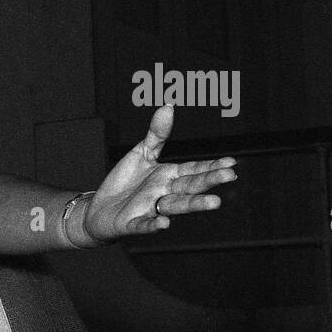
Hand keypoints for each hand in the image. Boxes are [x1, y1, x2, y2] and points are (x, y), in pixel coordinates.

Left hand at [86, 105, 236, 240]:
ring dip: (194, 204)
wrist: (100, 208)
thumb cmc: (126, 181)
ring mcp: (150, 209)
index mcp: (169, 176)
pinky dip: (153, 225)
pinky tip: (164, 224)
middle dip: (209, 181)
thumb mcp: (142, 153)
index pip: (194, 170)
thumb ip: (157, 133)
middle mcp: (164, 193)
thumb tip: (169, 106)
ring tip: (215, 202)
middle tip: (230, 176)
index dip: (211, 166)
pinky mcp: (132, 223)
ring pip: (175, 207)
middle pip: (189, 187)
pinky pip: (144, 225)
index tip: (231, 162)